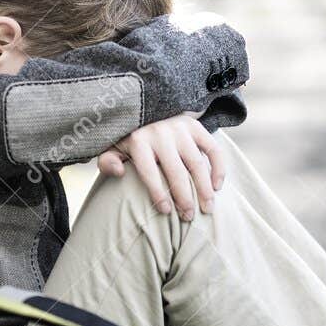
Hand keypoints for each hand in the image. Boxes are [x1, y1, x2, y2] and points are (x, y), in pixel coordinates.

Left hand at [96, 114, 225, 220]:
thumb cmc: (129, 138)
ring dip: (204, 189)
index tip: (167, 211)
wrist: (147, 107)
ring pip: (197, 163)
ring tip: (207, 209)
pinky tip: (217, 187)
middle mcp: (161, 133)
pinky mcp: (196, 127)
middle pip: (176, 171)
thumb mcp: (113, 147)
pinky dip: (218, 169)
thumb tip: (118, 172)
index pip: (149, 171)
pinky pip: (213, 150)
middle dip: (184, 197)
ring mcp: (180, 129)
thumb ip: (108, 161)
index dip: (158, 193)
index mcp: (138, 140)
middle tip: (189, 217)